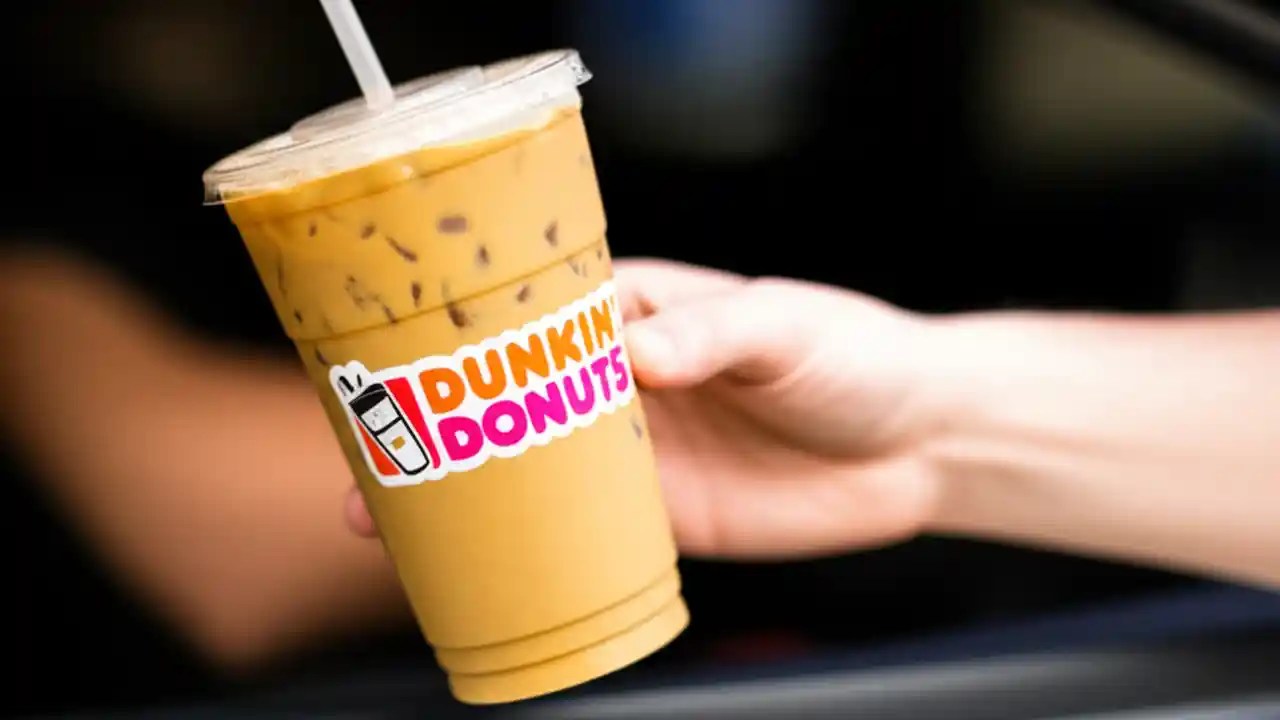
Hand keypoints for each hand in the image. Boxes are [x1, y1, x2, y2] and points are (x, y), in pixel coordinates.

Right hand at [347, 258, 949, 559]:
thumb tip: (639, 352)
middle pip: (511, 402)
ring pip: (532, 473)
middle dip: (439, 426)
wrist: (918, 444)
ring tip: (389, 517)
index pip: (535, 317)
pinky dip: (531, 548)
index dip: (465, 336)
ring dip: (464, 494)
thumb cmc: (854, 355)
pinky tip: (481, 564)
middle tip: (366, 452)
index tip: (399, 357)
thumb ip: (714, 333)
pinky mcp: (665, 519)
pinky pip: (584, 535)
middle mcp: (623, 384)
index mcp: (641, 315)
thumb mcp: (786, 324)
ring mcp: (639, 455)